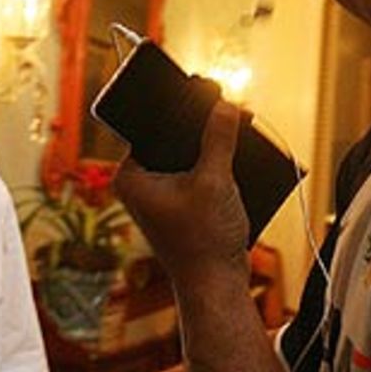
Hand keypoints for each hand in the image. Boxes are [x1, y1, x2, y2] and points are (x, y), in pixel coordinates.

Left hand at [113, 100, 249, 281]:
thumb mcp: (214, 181)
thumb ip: (218, 138)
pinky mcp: (182, 204)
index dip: (176, 106)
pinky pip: (198, 171)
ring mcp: (161, 194)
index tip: (199, 86)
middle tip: (225, 105)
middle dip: (200, 125)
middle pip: (171, 138)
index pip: (150, 125)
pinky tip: (238, 152)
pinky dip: (217, 163)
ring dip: (212, 144)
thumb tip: (224, 105)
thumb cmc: (204, 241)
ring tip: (236, 125)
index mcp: (132, 175)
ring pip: (187, 155)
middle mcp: (141, 183)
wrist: (217, 285)